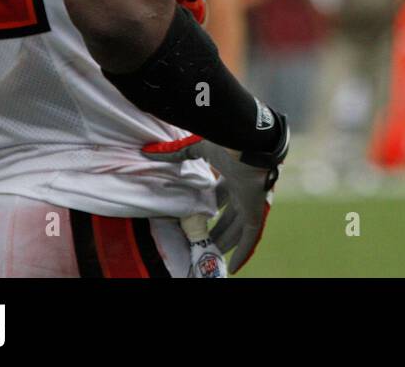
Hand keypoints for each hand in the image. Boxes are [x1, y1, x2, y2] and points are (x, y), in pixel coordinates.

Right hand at [143, 115, 288, 274]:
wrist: (248, 139)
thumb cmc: (227, 139)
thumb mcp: (198, 148)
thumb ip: (175, 153)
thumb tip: (148, 153)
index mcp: (232, 174)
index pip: (220, 197)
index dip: (207, 209)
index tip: (193, 220)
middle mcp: (242, 189)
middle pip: (228, 216)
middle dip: (215, 230)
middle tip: (198, 243)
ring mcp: (250, 201)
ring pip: (237, 229)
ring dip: (225, 243)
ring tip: (208, 255)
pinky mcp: (256, 210)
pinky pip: (250, 235)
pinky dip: (243, 251)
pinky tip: (233, 266)